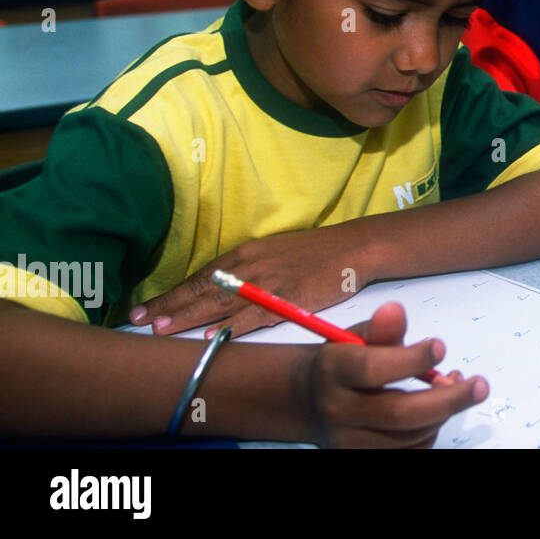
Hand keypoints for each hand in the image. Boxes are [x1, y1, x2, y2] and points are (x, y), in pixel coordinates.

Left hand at [132, 227, 376, 337]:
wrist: (354, 247)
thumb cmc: (318, 252)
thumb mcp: (276, 253)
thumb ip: (249, 270)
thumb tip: (222, 290)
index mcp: (246, 253)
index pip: (200, 277)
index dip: (171, 295)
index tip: (143, 309)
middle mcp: (251, 265)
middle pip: (203, 289)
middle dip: (169, 307)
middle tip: (140, 321)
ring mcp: (268, 282)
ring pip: (221, 302)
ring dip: (190, 317)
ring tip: (162, 330)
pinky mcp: (287, 297)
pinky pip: (253, 315)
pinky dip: (231, 326)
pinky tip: (212, 337)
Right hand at [298, 302, 487, 447]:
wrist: (308, 402)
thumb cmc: (341, 365)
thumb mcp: (355, 338)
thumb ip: (381, 329)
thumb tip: (395, 311)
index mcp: (334, 371)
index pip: (372, 369)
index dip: (411, 360)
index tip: (440, 347)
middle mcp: (338, 411)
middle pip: (398, 413)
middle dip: (448, 400)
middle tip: (479, 386)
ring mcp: (349, 442)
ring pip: (409, 436)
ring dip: (443, 413)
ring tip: (456, 387)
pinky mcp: (361, 457)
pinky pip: (410, 452)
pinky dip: (432, 432)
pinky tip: (439, 409)